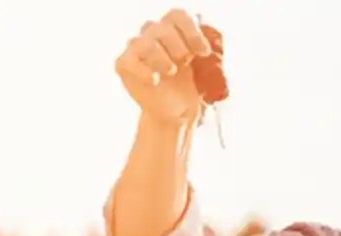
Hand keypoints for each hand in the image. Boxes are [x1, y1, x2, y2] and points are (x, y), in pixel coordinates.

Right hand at [115, 9, 213, 124]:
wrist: (175, 114)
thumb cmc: (191, 89)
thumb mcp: (207, 72)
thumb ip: (212, 57)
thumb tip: (215, 48)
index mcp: (174, 31)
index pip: (177, 16)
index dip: (191, 31)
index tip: (204, 53)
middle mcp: (154, 35)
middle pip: (161, 27)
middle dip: (177, 44)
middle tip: (185, 60)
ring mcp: (137, 49)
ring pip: (143, 42)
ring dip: (160, 57)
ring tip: (171, 71)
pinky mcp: (125, 65)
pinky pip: (129, 61)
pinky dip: (143, 71)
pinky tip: (155, 81)